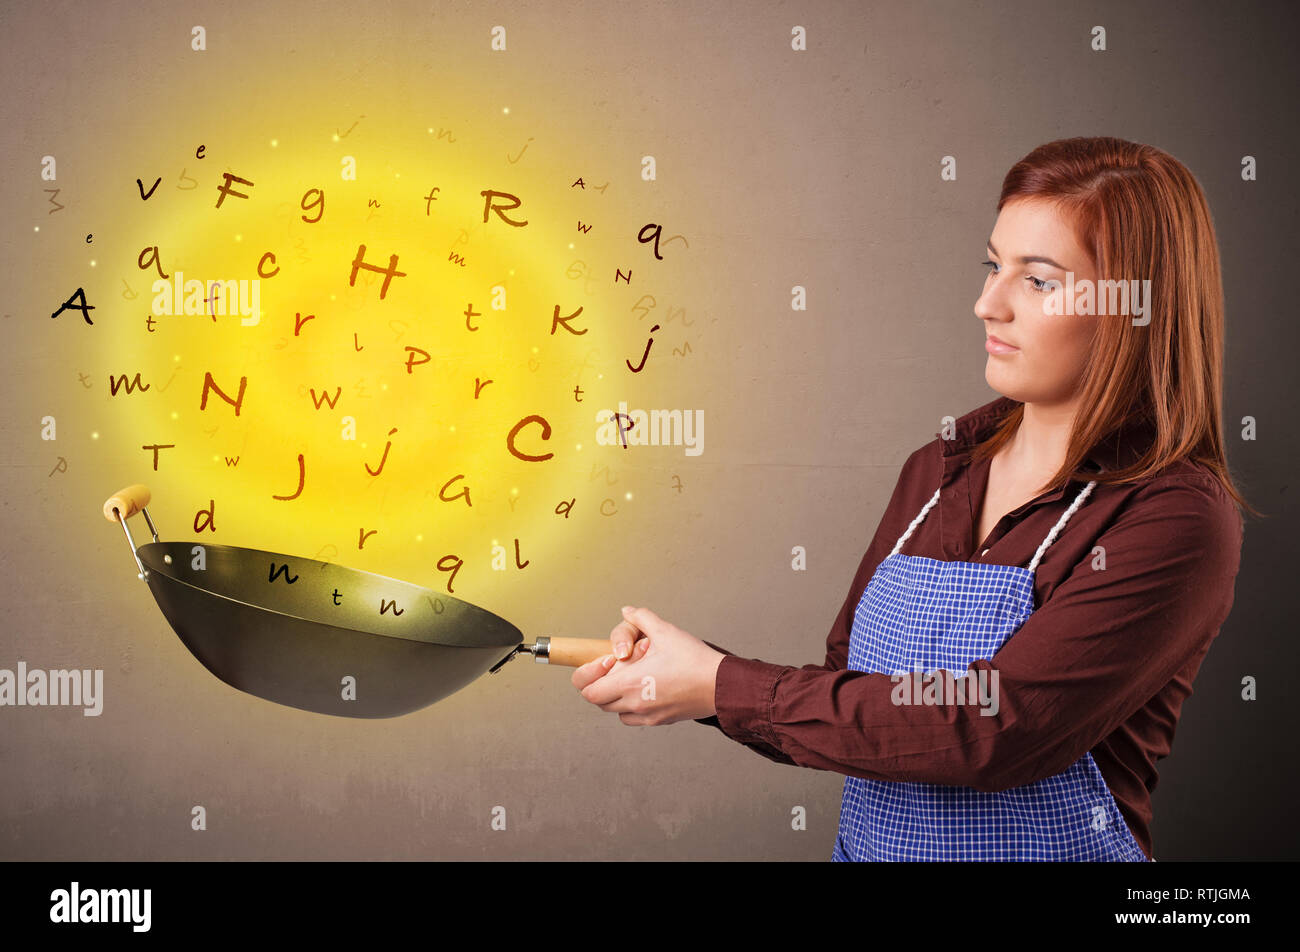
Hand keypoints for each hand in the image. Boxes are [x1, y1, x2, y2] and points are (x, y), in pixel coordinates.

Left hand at [570, 606, 724, 725]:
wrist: (722, 686)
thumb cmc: (695, 660)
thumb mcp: (666, 632)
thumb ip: (642, 618)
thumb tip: (627, 611)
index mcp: (629, 683)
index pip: (589, 691)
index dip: (590, 676)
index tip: (606, 662)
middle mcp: (634, 704)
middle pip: (600, 702)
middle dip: (603, 684)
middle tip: (619, 667)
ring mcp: (647, 715)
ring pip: (617, 711)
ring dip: (617, 697)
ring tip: (633, 677)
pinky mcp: (660, 720)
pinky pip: (635, 718)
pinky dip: (633, 706)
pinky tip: (647, 688)